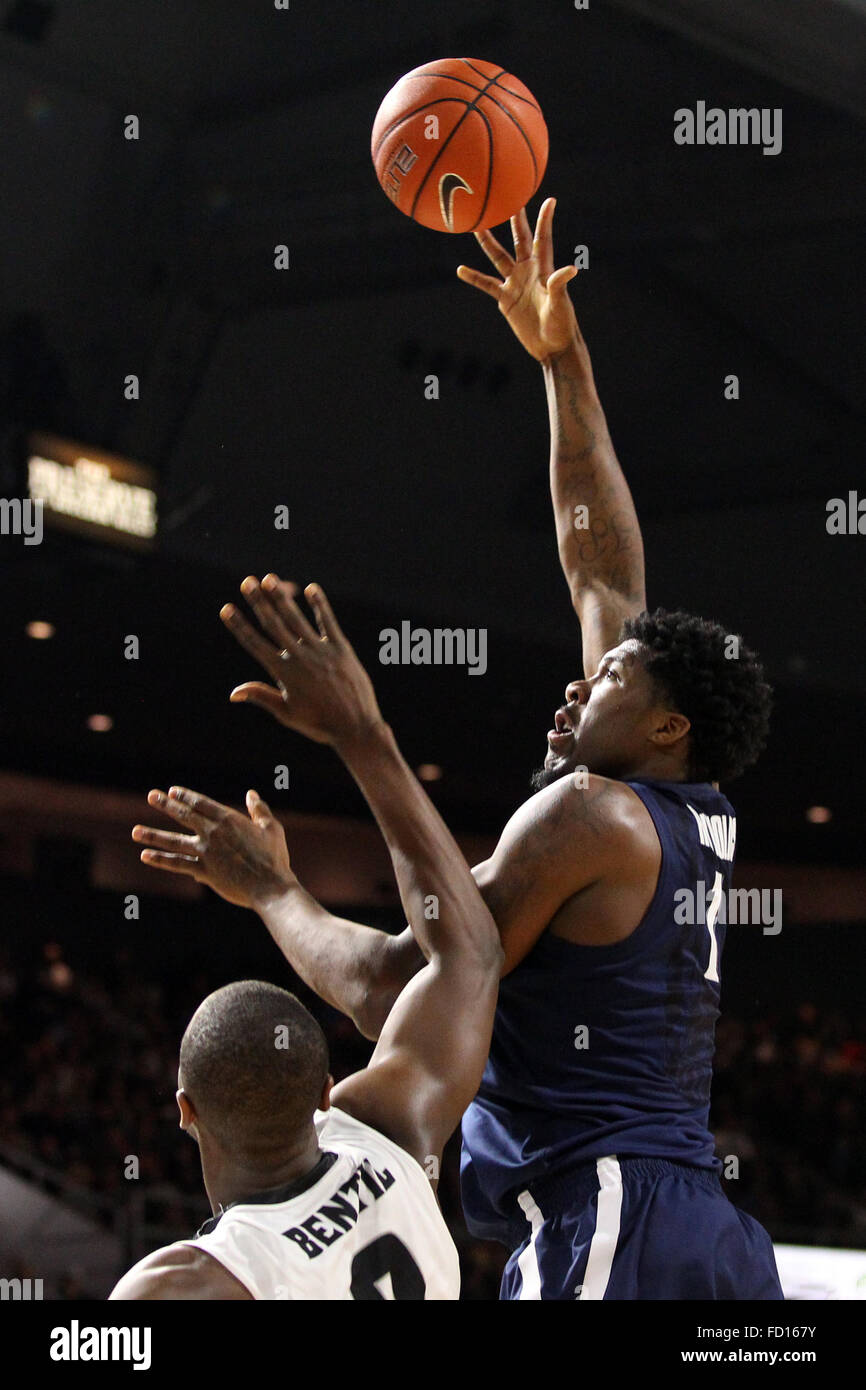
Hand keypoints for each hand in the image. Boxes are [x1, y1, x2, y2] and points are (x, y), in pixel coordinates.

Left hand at [132, 786, 294, 909]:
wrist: (270, 887)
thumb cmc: (274, 858)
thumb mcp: (271, 829)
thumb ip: (259, 810)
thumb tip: (251, 794)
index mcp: (229, 819)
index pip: (201, 803)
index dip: (186, 795)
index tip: (173, 791)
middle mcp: (213, 833)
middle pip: (184, 815)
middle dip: (166, 804)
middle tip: (151, 796)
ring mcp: (205, 852)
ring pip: (174, 841)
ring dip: (153, 835)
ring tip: (135, 831)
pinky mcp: (203, 871)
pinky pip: (177, 864)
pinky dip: (160, 860)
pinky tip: (146, 856)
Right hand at [220, 576, 383, 748]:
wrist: (356, 727)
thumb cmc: (319, 724)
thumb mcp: (287, 713)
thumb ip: (261, 696)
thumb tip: (233, 693)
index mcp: (284, 674)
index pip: (255, 644)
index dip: (239, 626)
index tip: (226, 609)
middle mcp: (300, 658)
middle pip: (274, 625)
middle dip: (258, 602)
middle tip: (246, 582)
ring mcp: (321, 652)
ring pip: (297, 619)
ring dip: (282, 597)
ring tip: (269, 579)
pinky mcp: (341, 649)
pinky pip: (328, 622)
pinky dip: (319, 605)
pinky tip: (311, 589)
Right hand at [456, 197, 579, 361]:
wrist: (551, 347)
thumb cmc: (562, 325)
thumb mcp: (561, 305)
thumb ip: (560, 286)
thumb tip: (571, 269)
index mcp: (543, 269)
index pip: (542, 239)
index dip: (545, 220)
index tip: (549, 200)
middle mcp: (528, 272)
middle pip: (519, 240)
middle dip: (514, 220)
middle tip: (507, 198)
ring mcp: (515, 284)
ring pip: (498, 258)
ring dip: (487, 243)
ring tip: (476, 226)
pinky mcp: (505, 299)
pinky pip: (487, 284)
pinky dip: (474, 278)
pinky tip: (460, 270)